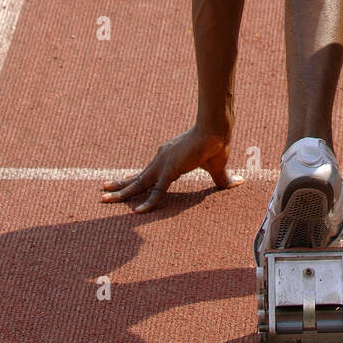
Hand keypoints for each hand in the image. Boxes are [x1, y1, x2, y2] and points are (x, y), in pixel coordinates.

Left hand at [100, 128, 242, 212]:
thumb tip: (239, 183)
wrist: (217, 129)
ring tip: (103, 198)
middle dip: (120, 186)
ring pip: (138, 184)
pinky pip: (157, 191)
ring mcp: (163, 165)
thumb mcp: (218, 168)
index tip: (123, 184)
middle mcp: (161, 160)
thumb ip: (224, 180)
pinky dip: (147, 202)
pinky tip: (137, 212)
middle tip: (103, 192)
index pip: (149, 174)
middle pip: (137, 178)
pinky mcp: (170, 170)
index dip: (136, 181)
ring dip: (121, 192)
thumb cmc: (217, 144)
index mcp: (169, 159)